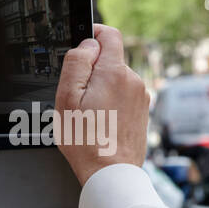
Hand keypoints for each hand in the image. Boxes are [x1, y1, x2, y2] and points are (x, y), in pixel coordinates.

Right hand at [54, 25, 149, 186]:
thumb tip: (88, 44)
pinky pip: (123, 95)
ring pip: (116, 78)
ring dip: (101, 88)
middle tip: (78, 95)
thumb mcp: (67, 98)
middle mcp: (133, 80)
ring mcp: (140, 96)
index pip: (109, 34)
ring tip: (89, 114)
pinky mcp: (142, 110)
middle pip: (111, 59)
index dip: (93, 35)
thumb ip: (77, 63)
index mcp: (114, 73)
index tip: (82, 46)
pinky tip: (101, 121)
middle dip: (93, 70)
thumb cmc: (86, 142)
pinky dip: (111, 102)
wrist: (111, 173)